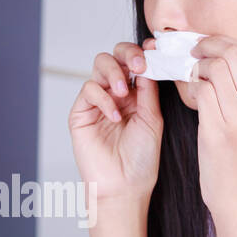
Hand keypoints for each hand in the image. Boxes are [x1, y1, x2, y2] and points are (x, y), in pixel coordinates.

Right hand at [68, 37, 162, 202]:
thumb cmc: (141, 159)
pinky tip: (114, 116)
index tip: (155, 50)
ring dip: (114, 73)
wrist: (124, 186)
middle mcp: (116, 93)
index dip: (144, 52)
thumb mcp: (152, 119)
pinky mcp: (81, 112)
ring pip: (100, 64)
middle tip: (139, 65)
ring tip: (124, 92)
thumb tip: (149, 62)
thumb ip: (149, 91)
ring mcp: (98, 101)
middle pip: (116, 55)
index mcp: (137, 94)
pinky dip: (103, 98)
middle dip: (128, 54)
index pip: (136, 62)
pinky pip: (89, 89)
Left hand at [190, 35, 236, 224]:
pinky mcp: (219, 130)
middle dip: (206, 46)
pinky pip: (201, 91)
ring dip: (195, 67)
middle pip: (233, 52)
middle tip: (191, 54)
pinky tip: (188, 96)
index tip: (205, 47)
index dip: (222, 42)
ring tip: (190, 79)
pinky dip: (190, 87)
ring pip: (214, 68)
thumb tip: (219, 66)